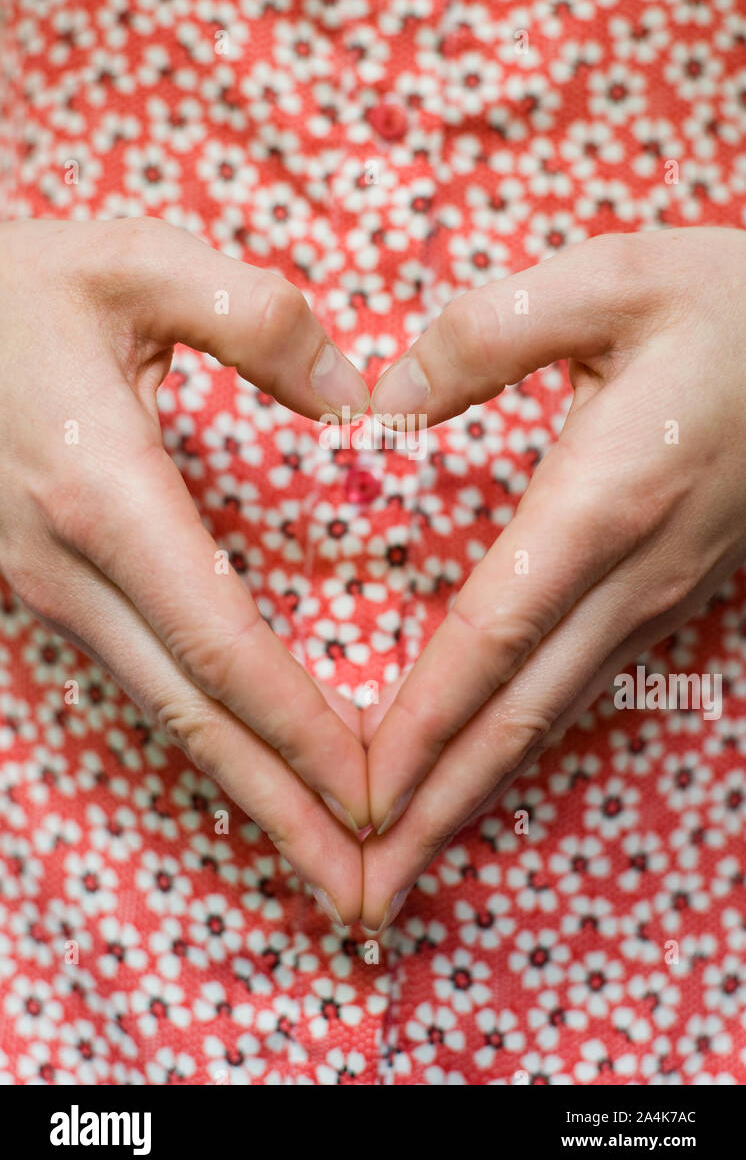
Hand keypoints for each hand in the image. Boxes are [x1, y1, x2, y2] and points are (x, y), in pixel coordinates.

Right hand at [0, 216, 371, 922]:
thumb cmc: (14, 288)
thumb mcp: (136, 263)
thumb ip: (256, 317)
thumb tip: (361, 400)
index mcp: (102, 493)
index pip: (221, 643)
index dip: (300, 728)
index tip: (377, 792)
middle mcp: (69, 567)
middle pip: (192, 716)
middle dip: (284, 811)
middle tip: (366, 896)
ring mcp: (47, 589)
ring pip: (161, 714)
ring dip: (248, 794)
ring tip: (323, 864)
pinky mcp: (47, 588)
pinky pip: (140, 682)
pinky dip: (206, 742)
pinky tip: (250, 772)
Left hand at [362, 228, 745, 930]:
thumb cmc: (730, 304)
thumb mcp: (609, 278)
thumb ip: (485, 333)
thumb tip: (377, 401)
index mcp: (604, 501)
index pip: (491, 636)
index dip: (422, 722)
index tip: (360, 793)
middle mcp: (633, 572)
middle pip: (519, 711)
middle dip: (437, 804)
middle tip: (367, 889)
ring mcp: (659, 592)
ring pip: (553, 715)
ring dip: (474, 791)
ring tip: (409, 857)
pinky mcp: (670, 590)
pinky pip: (582, 686)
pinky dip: (520, 744)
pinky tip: (483, 770)